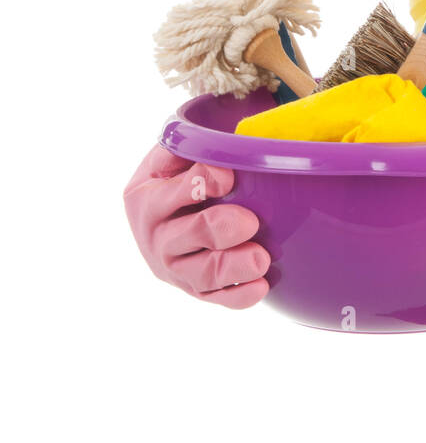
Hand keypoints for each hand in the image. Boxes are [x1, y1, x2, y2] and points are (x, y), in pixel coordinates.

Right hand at [123, 145, 269, 308]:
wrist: (161, 212)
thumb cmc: (175, 173)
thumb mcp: (170, 153)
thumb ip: (188, 144)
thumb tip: (219, 144)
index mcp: (147, 197)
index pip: (176, 190)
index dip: (203, 182)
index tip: (229, 176)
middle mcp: (157, 236)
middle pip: (190, 235)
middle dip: (221, 228)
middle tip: (251, 221)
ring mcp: (174, 267)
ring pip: (202, 274)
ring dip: (234, 266)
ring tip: (262, 258)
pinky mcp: (193, 288)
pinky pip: (216, 298)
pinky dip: (239, 296)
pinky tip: (261, 287)